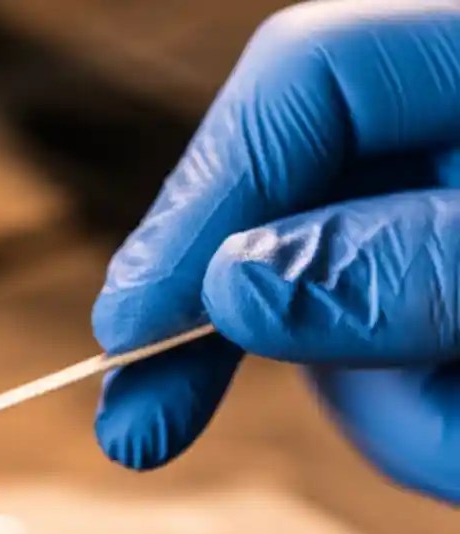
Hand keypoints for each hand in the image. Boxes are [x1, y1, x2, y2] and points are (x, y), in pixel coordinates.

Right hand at [92, 0, 459, 502]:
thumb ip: (401, 277)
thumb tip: (229, 285)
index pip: (306, 78)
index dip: (201, 192)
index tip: (132, 321)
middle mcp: (448, 139)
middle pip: (283, 192)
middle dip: (223, 323)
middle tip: (135, 428)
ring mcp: (437, 221)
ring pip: (329, 302)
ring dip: (379, 397)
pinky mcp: (432, 294)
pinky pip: (378, 359)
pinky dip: (416, 419)